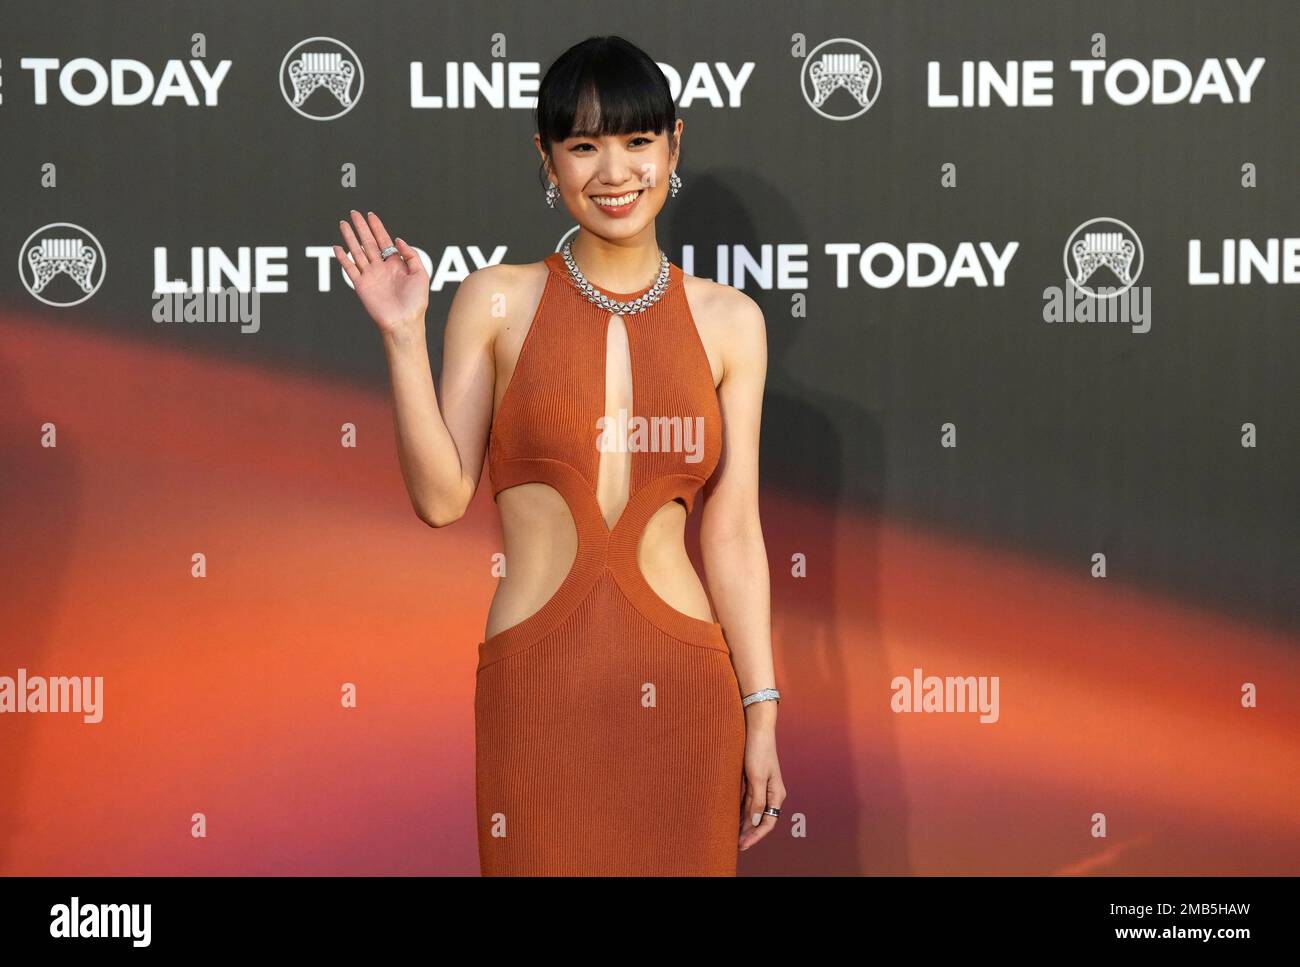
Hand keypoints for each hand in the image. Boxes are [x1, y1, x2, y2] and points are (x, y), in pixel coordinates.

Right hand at [333, 210, 429, 337]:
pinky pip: (350, 269)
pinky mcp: (361, 286)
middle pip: (369, 243)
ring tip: (343, 224)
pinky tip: (337, 247)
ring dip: (350, 238)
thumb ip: (411, 255)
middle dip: (361, 228)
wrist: (404, 322)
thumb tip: (398, 239)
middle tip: (354, 213)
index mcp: (396, 265)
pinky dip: (343, 259)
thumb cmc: (416, 302)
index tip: (371, 215)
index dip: (377, 227)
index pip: (384, 241)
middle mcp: (381, 268)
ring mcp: (370, 276)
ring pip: (357, 252)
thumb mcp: (421, 274)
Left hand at [738, 724, 785, 851]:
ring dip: (744, 824)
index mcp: (776, 794)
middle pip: (761, 819)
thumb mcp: (757, 777)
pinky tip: (732, 818)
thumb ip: (757, 801)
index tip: (742, 845)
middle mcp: (771, 793)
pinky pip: (748, 802)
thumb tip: (755, 821)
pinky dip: (740, 812)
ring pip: (753, 812)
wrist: (756, 729)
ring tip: (731, 835)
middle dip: (749, 833)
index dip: (755, 836)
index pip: (768, 823)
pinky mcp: (754, 781)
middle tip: (735, 845)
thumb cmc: (758, 751)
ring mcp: (763, 787)